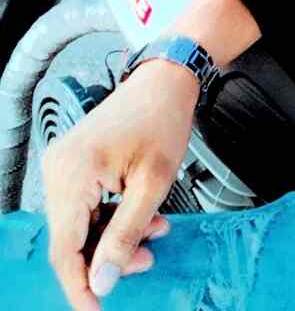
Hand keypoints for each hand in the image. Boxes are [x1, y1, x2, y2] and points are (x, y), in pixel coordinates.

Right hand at [42, 60, 199, 310]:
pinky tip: (141, 216)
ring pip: (79, 225)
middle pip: (71, 239)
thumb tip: (102, 282)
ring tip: (154, 230)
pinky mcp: (73, 163)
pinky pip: (84, 207)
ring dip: (114, 237)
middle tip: (149, 257)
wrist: (164, 80)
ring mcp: (63, 164)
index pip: (65, 248)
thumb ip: (126, 236)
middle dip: (108, 257)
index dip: (79, 286)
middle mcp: (58, 167)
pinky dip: (110, 218)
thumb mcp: (153, 185)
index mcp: (73, 172)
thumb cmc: (163, 120)